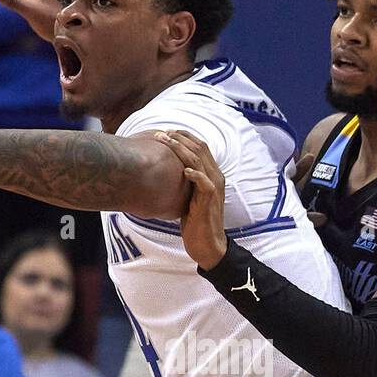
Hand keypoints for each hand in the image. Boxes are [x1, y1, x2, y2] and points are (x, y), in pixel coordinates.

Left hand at [154, 130, 226, 270]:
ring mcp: (214, 186)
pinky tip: (183, 170)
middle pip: (199, 148)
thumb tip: (166, 173)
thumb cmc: (196, 222)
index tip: (166, 133)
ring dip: (181, 149)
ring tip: (165, 142)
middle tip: (161, 134)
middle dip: (179, 138)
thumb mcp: (190, 197)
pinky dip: (194, 173)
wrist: (208, 244)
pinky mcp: (209, 199)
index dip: (184, 136)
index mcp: (212, 173)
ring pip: (198, 160)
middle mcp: (216, 176)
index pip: (201, 146)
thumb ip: (185, 183)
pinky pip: (203, 181)